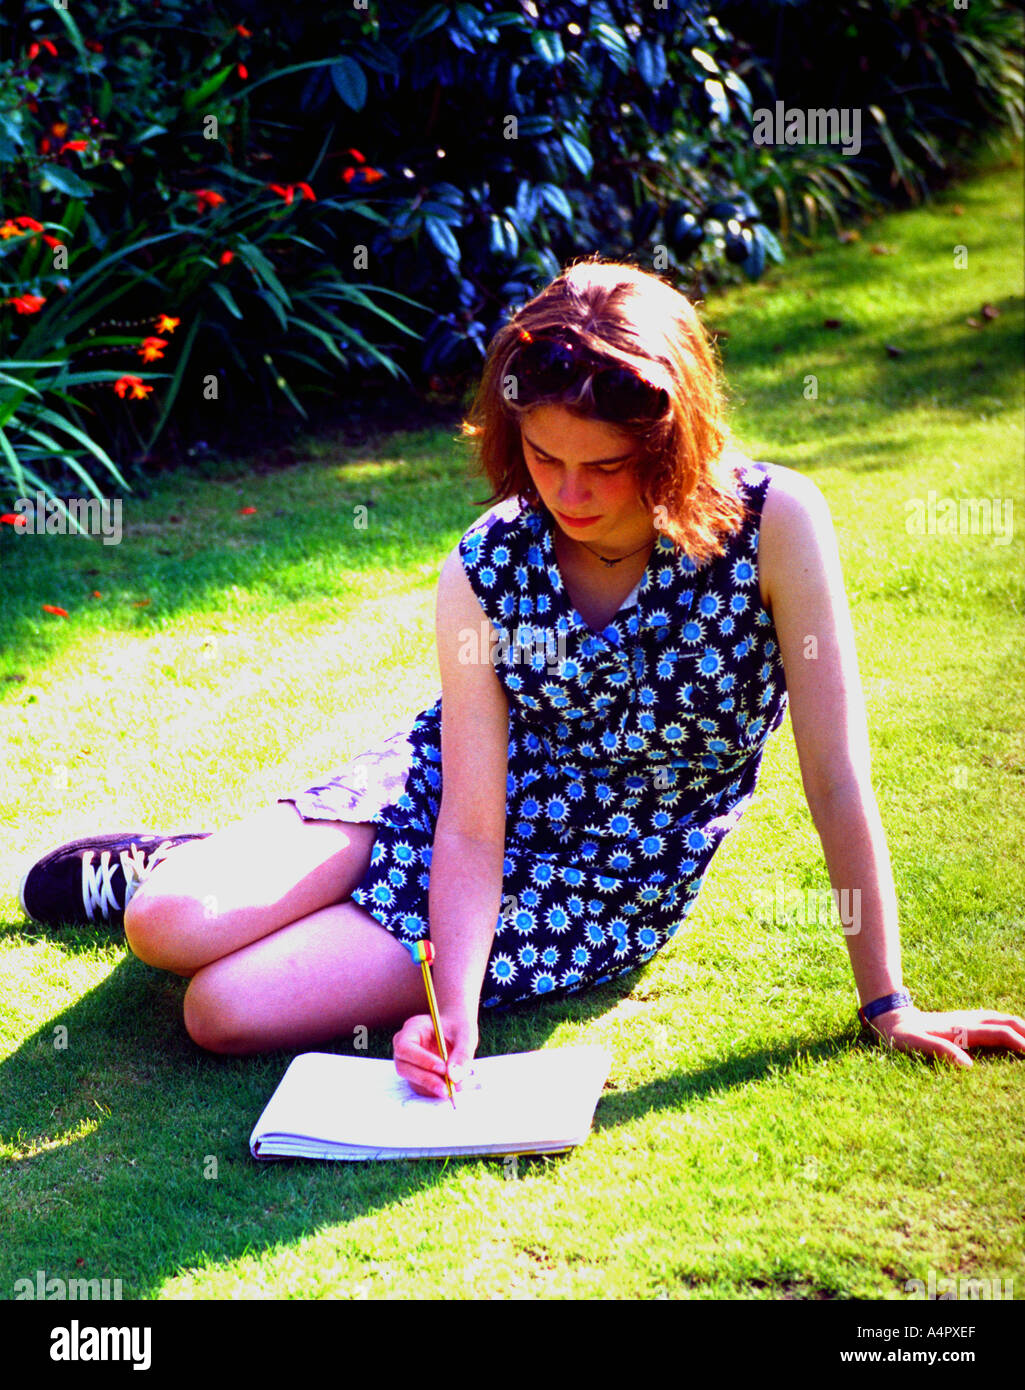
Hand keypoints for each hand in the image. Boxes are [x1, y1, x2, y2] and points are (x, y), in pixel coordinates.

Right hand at [392, 1011, 478, 1098]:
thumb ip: (462, 1054)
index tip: (444, 1069)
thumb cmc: (459, 1027)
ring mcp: (408, 1064)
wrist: (458, 1031)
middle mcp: (404, 1047)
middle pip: (404, 1068)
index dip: (422, 1060)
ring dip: (434, 1088)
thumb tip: (454, 1077)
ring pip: (413, 1082)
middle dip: (426, 1080)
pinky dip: (437, 1091)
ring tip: (457, 1086)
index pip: (405, 1048)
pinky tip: (453, 1086)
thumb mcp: (466, 1035)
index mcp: (411, 1028)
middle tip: (448, 1089)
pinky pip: (422, 1088)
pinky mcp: (416, 1077)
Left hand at [868, 1006, 1024, 1067]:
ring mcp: (964, 1019)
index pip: (998, 1033)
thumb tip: (968, 1065)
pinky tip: (1010, 1030)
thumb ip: (941, 1051)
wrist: (889, 1017)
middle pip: (1004, 1021)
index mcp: (960, 1029)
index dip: (1019, 1042)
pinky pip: (990, 1020)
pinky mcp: (960, 1021)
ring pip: (999, 1018)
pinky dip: (1006, 1024)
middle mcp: (966, 1020)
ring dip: (1019, 1026)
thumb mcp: (914, 1044)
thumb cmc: (900, 1035)